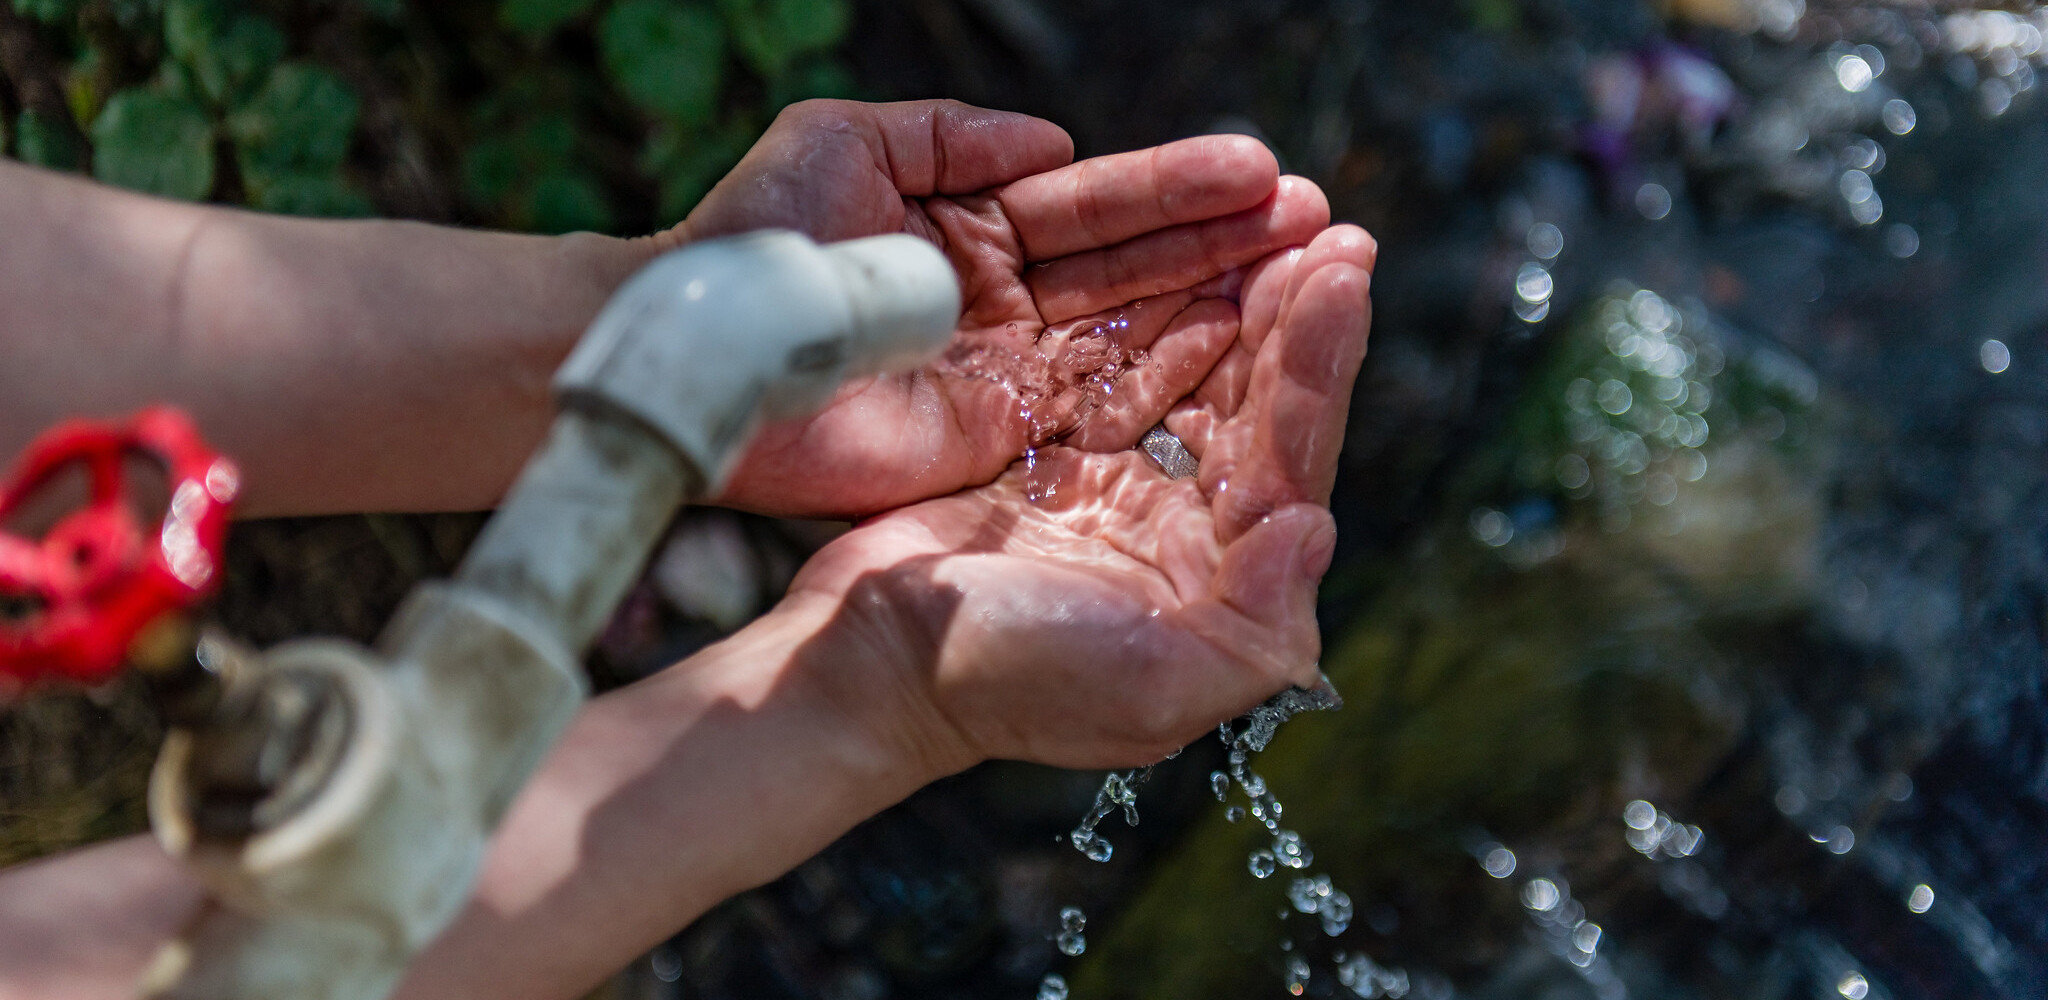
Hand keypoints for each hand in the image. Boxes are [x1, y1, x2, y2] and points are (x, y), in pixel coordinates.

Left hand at [678, 99, 1329, 518]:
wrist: (704, 351)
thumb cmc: (756, 237)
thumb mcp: (848, 145)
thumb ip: (948, 136)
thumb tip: (1050, 142)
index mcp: (973, 227)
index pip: (1095, 205)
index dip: (1177, 188)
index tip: (1263, 172)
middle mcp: (1005, 301)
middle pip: (1136, 266)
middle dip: (1226, 241)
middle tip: (1320, 219)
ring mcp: (1009, 372)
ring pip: (1135, 329)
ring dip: (1222, 300)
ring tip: (1309, 268)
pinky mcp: (1000, 437)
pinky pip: (1101, 398)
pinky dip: (1172, 371)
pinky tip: (1245, 341)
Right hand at [777, 225, 1374, 770]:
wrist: (874, 656)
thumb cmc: (1006, 681)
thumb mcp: (1153, 689)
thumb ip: (1256, 628)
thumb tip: (1314, 528)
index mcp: (1223, 583)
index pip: (1291, 462)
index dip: (1319, 369)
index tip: (1342, 279)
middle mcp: (1186, 531)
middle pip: (1259, 410)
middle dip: (1297, 320)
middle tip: (1333, 231)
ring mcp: (1122, 487)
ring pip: (1201, 379)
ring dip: (1240, 306)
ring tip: (1275, 228)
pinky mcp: (1058, 453)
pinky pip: (1123, 370)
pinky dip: (1157, 317)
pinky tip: (1186, 265)